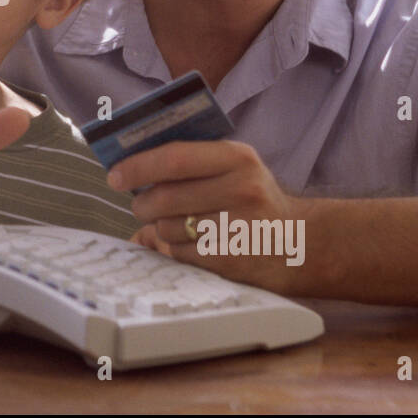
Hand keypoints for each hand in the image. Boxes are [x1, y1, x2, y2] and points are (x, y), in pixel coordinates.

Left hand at [112, 139, 304, 293]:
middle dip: (141, 204)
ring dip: (160, 228)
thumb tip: (125, 174)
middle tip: (140, 206)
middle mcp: (242, 189)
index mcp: (238, 157)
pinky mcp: (232, 260)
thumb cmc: (254, 199)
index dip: (138, 166)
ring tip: (178, 224)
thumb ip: (187, 162)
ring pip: (168, 227)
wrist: (302, 243)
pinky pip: (180, 253)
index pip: (175, 158)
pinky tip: (193, 243)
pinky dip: (175, 249)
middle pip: (165, 197)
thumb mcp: (233, 168)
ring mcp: (239, 227)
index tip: (114, 175)